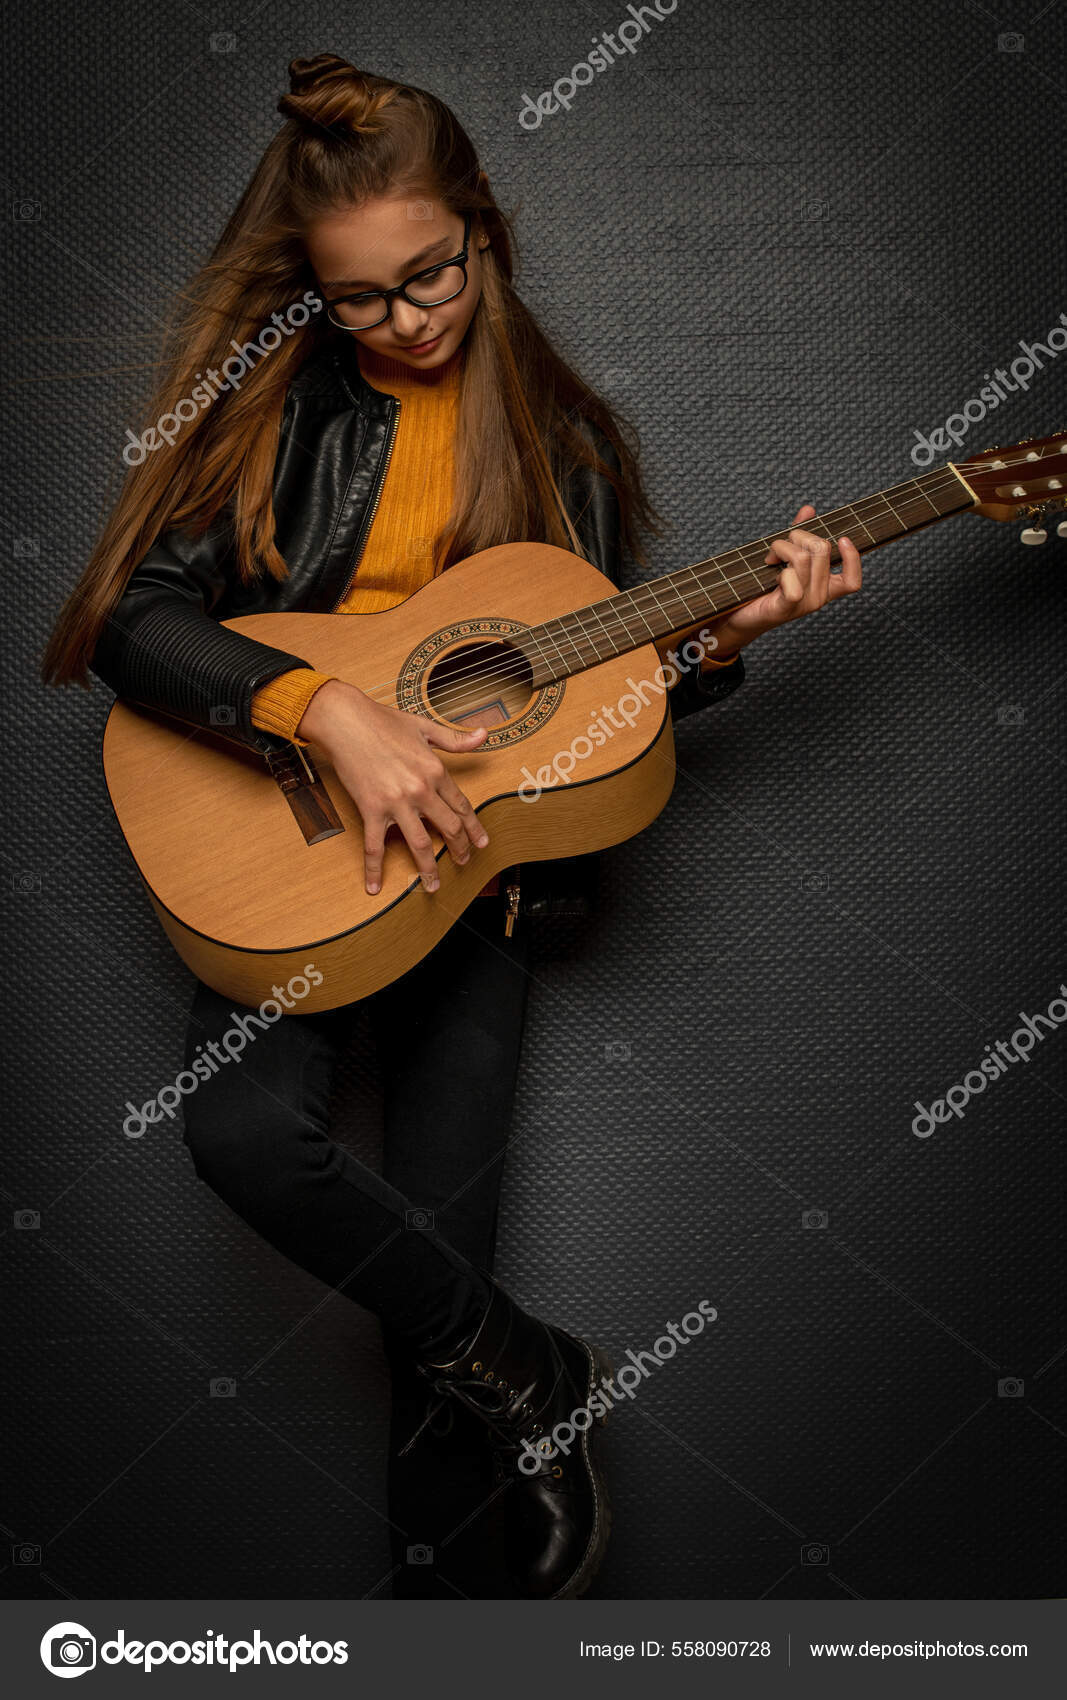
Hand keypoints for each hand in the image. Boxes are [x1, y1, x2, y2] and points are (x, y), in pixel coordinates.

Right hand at [297, 680, 489, 894]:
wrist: (346, 721)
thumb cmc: (383, 721)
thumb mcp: (425, 726)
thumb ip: (456, 739)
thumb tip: (485, 734)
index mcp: (435, 771)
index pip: (461, 807)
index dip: (474, 828)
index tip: (481, 842)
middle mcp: (420, 790)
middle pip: (448, 828)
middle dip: (460, 849)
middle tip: (464, 862)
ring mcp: (396, 803)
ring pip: (420, 844)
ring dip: (429, 868)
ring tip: (433, 885)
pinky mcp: (371, 810)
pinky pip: (374, 846)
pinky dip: (374, 869)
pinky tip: (374, 887)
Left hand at [701, 503, 862, 658]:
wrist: (738, 616)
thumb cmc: (762, 586)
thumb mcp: (784, 558)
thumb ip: (799, 537)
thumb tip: (809, 510)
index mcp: (824, 588)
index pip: (852, 580)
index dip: (853, 558)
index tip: (842, 539)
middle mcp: (818, 598)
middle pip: (822, 549)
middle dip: (797, 536)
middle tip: (779, 548)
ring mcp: (804, 604)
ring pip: (803, 557)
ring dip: (781, 547)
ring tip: (770, 558)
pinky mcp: (785, 607)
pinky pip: (792, 580)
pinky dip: (779, 568)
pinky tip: (771, 572)